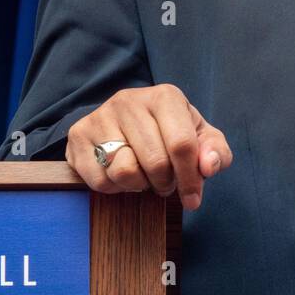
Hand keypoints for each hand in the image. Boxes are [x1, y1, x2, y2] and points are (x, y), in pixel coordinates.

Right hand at [66, 84, 231, 209]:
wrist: (125, 122)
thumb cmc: (170, 132)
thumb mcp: (200, 138)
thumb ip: (216, 152)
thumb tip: (209, 166)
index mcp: (164, 97)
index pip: (182, 145)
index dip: (190, 178)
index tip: (193, 198)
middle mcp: (129, 100)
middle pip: (155, 162)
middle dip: (165, 183)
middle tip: (165, 182)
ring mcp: (100, 116)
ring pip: (124, 172)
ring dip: (139, 185)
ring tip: (144, 176)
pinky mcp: (78, 135)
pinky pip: (100, 181)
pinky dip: (115, 188)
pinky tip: (121, 174)